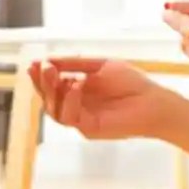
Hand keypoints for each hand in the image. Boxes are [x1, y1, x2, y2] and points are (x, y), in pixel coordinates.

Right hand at [27, 57, 175, 139]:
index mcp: (78, 90)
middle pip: (48, 99)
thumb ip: (74, 64)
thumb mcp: (99, 66)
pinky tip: (74, 86)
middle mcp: (77, 106)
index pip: (52, 85)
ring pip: (54, 111)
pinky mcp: (89, 129)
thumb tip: (47, 60)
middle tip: (41, 68)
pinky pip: (70, 117)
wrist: (153, 101)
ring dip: (51, 92)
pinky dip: (69, 101)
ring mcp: (82, 118)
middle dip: (41, 83)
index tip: (34, 63)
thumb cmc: (131, 82)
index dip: (41, 75)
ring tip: (53, 74)